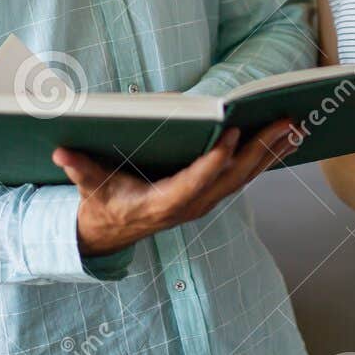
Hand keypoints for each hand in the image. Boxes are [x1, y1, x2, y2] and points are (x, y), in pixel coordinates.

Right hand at [52, 119, 299, 256]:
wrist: (111, 232)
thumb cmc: (103, 204)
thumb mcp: (89, 188)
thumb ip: (79, 170)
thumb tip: (60, 153)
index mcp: (162, 203)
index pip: (194, 183)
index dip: (213, 162)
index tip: (231, 136)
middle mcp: (191, 206)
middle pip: (231, 178)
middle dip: (259, 150)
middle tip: (283, 122)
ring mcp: (204, 202)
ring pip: (244, 177)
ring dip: (271, 152)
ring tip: (294, 126)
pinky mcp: (211, 195)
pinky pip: (243, 176)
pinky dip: (265, 158)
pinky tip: (284, 139)